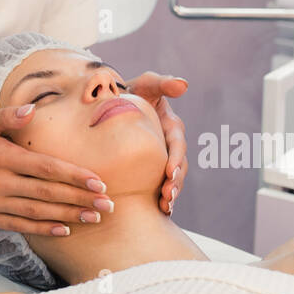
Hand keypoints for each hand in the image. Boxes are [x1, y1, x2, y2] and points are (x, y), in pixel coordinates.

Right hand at [0, 106, 115, 235]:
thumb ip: (6, 116)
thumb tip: (32, 110)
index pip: (44, 168)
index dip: (73, 176)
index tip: (99, 182)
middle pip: (47, 194)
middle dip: (81, 200)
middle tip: (110, 205)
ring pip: (36, 213)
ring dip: (68, 216)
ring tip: (95, 218)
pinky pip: (18, 225)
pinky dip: (42, 228)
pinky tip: (64, 228)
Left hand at [123, 70, 188, 214]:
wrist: (110, 103)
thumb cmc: (130, 90)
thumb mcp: (145, 83)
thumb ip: (162, 82)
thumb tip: (184, 84)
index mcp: (170, 126)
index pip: (177, 143)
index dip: (176, 157)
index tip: (170, 171)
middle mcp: (168, 144)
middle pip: (177, 166)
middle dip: (175, 182)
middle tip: (167, 196)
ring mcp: (160, 157)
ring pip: (171, 179)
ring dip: (171, 193)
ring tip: (165, 206)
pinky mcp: (149, 168)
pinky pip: (157, 185)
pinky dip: (160, 198)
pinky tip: (159, 211)